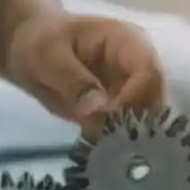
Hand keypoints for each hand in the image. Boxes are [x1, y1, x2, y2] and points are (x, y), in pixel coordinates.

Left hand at [4, 10, 167, 133]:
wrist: (32, 48)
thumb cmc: (41, 42)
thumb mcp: (47, 55)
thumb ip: (71, 80)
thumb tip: (96, 109)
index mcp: (127, 41)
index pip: (149, 72)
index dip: (135, 98)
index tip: (109, 118)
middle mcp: (140, 65)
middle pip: (156, 99)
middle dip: (136, 123)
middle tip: (108, 140)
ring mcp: (136, 88)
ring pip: (149, 119)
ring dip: (130, 136)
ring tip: (105, 146)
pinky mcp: (126, 108)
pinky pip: (133, 129)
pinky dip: (121, 142)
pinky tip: (103, 148)